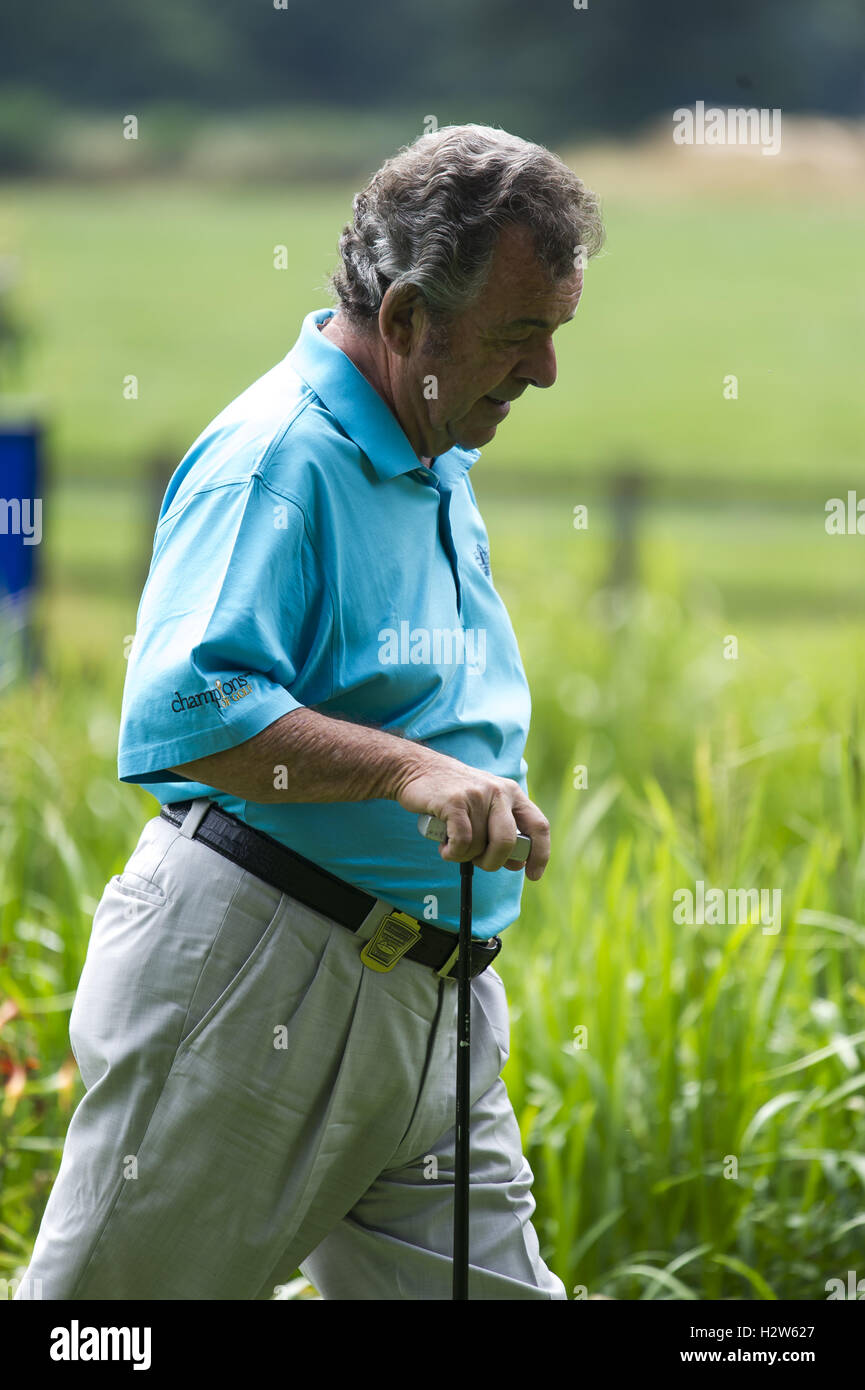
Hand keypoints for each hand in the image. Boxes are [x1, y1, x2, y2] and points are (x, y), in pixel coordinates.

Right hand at [393, 753, 549, 879]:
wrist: (416, 768)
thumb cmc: (451, 794)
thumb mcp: (484, 803)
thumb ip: (501, 829)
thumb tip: (516, 863)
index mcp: (512, 793)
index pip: (539, 826)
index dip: (539, 854)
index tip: (533, 875)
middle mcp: (499, 792)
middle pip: (508, 842)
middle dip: (493, 862)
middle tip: (479, 862)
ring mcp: (477, 796)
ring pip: (479, 846)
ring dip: (464, 856)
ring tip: (452, 846)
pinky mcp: (455, 802)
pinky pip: (461, 842)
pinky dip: (453, 853)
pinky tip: (445, 848)